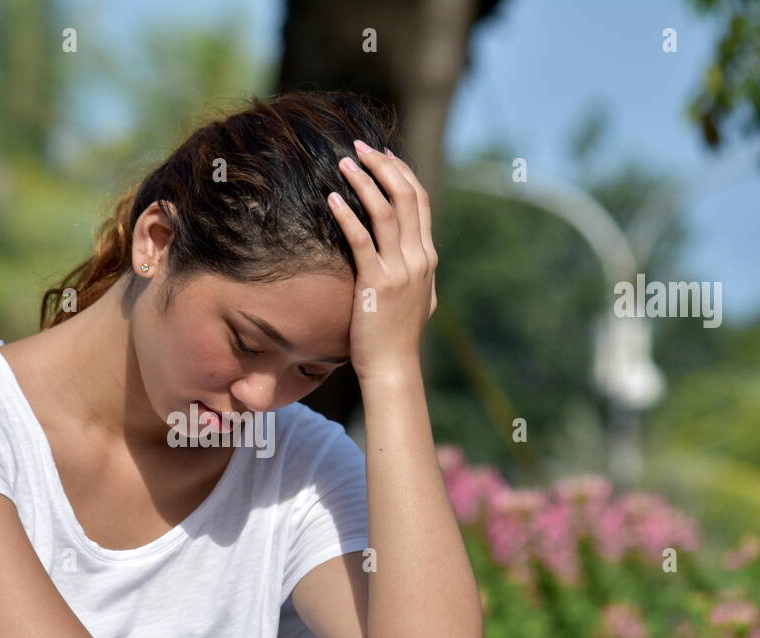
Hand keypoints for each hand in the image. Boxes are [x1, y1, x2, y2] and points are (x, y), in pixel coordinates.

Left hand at [326, 141, 438, 382]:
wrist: (394, 368)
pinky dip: (347, 216)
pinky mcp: (376, 284)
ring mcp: (400, 271)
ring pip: (386, 212)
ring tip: (343, 163)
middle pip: (406, 196)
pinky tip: (332, 200)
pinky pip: (362, 241)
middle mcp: (418, 259)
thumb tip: (410, 255)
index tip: (382, 153)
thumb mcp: (415, 298)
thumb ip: (414, 272)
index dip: (401, 172)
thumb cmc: (397, 336)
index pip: (420, 201)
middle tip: (359, 146)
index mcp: (427, 258)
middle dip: (383, 165)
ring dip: (364, 182)